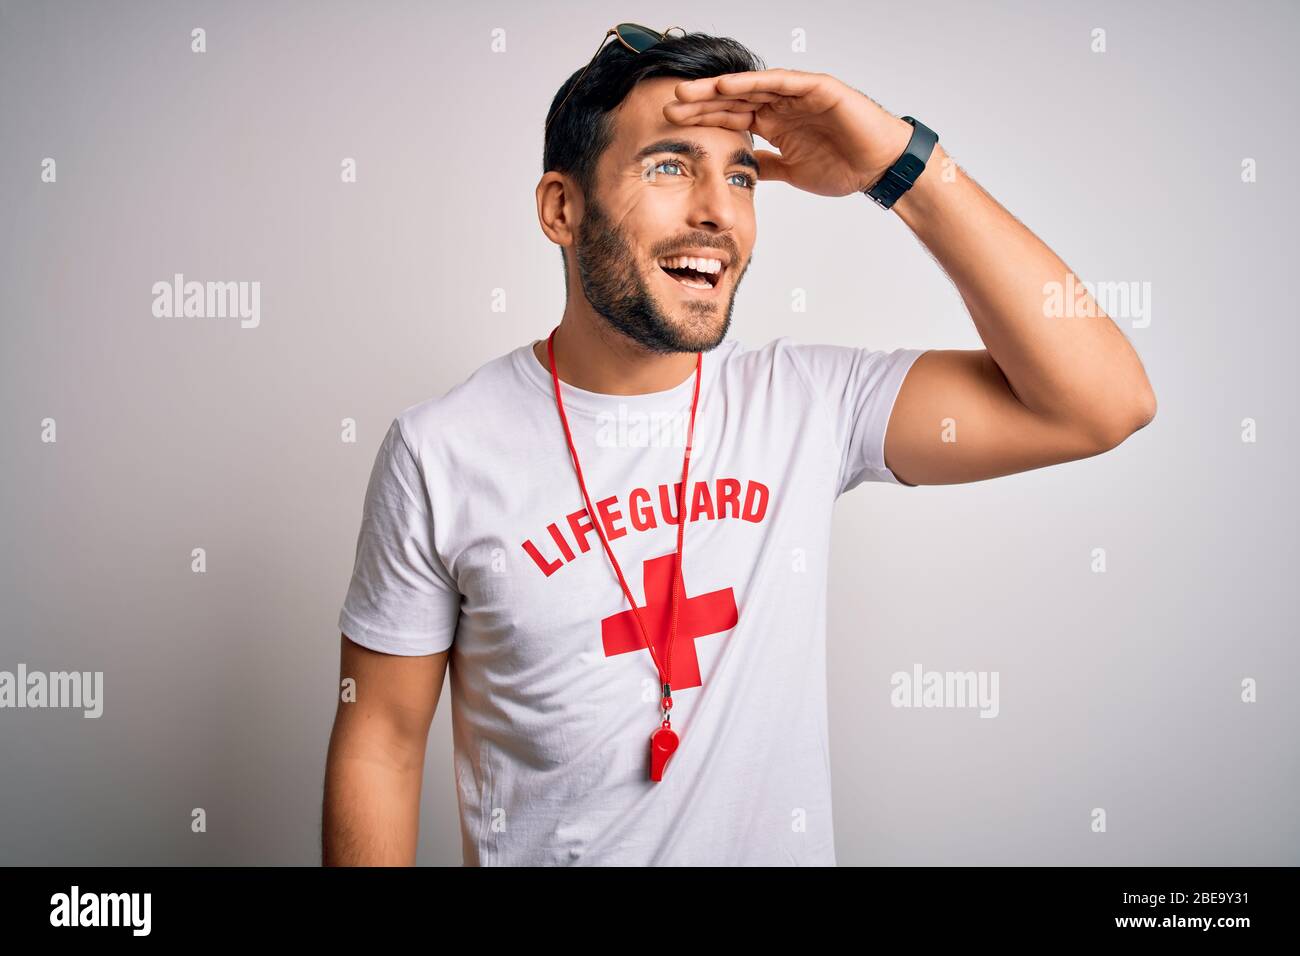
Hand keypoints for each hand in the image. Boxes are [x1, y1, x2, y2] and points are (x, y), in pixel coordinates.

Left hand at [663, 68, 914, 197]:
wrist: (880, 166)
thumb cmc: (845, 166)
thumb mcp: (792, 172)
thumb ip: (767, 166)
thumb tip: (742, 171)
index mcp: (774, 123)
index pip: (730, 118)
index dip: (701, 120)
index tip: (671, 126)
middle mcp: (781, 105)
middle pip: (732, 100)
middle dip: (700, 103)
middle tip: (668, 106)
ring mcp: (797, 94)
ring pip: (749, 87)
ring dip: (718, 89)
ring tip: (688, 93)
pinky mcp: (816, 87)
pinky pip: (780, 82)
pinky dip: (753, 81)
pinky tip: (726, 84)